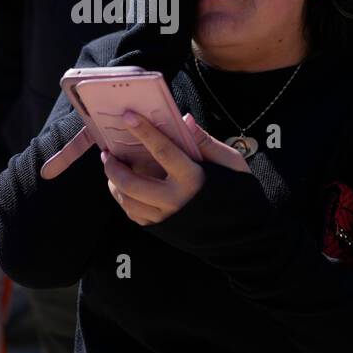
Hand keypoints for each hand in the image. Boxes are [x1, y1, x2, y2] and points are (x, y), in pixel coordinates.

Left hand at [102, 111, 248, 224]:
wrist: (245, 236)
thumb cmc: (239, 194)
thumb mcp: (231, 163)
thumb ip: (206, 142)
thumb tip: (184, 119)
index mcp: (194, 179)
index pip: (162, 150)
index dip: (144, 131)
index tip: (128, 116)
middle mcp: (176, 200)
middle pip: (132, 182)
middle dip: (114, 166)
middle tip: (107, 153)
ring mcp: (167, 218)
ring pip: (128, 201)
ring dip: (114, 184)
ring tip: (112, 169)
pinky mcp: (163, 231)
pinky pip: (134, 216)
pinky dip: (124, 200)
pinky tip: (124, 189)